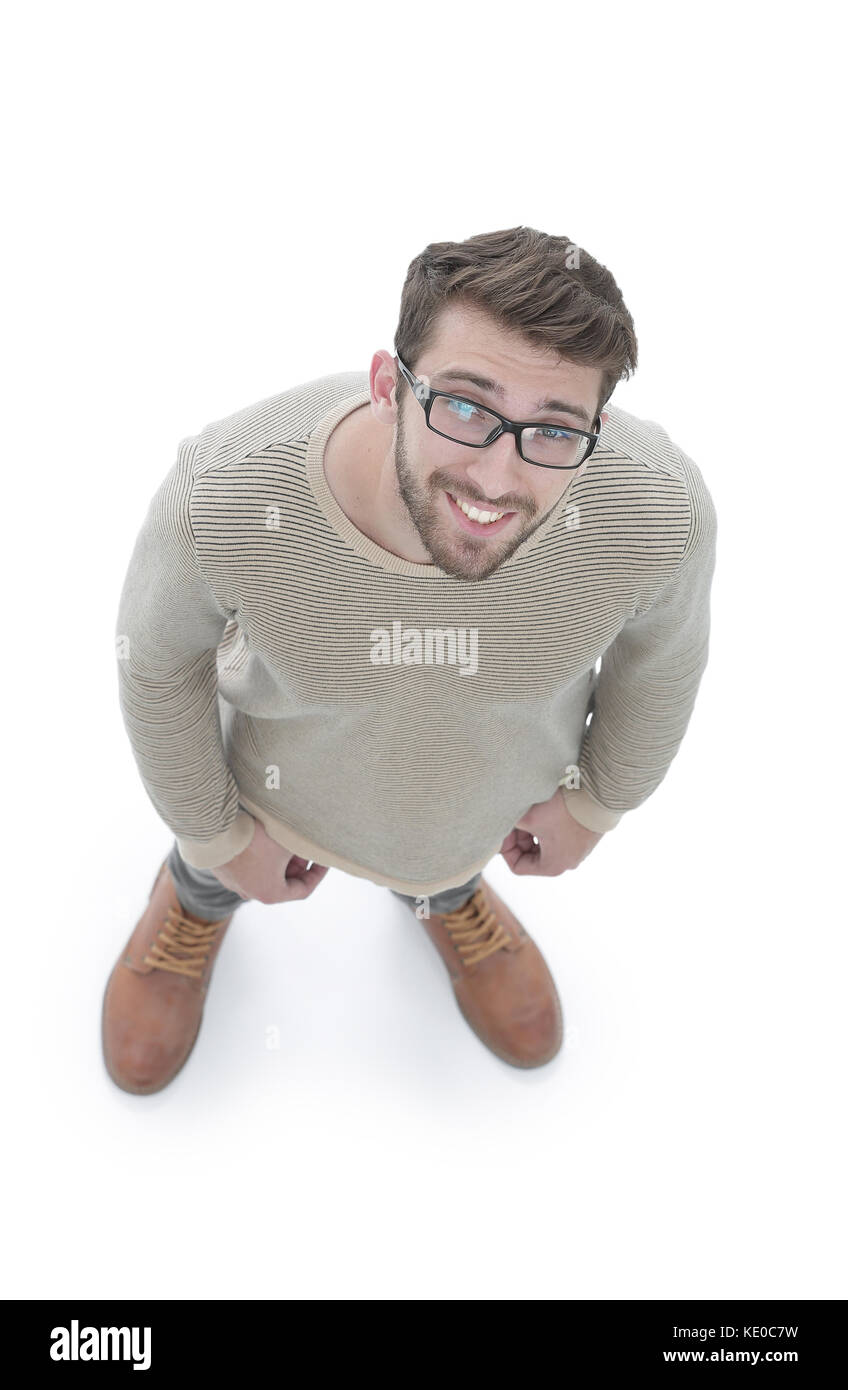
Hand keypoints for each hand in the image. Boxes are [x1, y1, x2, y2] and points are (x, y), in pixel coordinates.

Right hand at [211, 815, 328, 903]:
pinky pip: (249, 865)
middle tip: (302, 845)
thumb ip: (306, 847)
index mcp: (271, 894)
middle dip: (296, 863)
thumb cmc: (255, 840)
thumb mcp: (289, 842)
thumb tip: (320, 843)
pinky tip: (264, 837)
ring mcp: (235, 883)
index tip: (322, 858)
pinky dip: (261, 855)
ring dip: (278, 858)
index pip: (303, 889)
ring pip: (266, 872)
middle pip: (284, 881)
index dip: (317, 873)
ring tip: (284, 839)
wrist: (216, 831)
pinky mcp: (224, 870)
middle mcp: (251, 893)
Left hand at [500, 788, 604, 875]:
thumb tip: (500, 826)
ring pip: (544, 845)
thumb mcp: (528, 817)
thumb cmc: (564, 810)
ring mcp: (578, 851)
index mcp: (553, 866)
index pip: (517, 867)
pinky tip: (543, 809)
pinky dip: (546, 826)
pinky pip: (558, 837)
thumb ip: (510, 826)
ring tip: (528, 812)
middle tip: (513, 819)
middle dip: (519, 838)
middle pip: (531, 856)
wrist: (599, 795)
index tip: (504, 830)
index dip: (506, 849)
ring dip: (532, 830)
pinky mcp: (584, 837)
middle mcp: (567, 863)